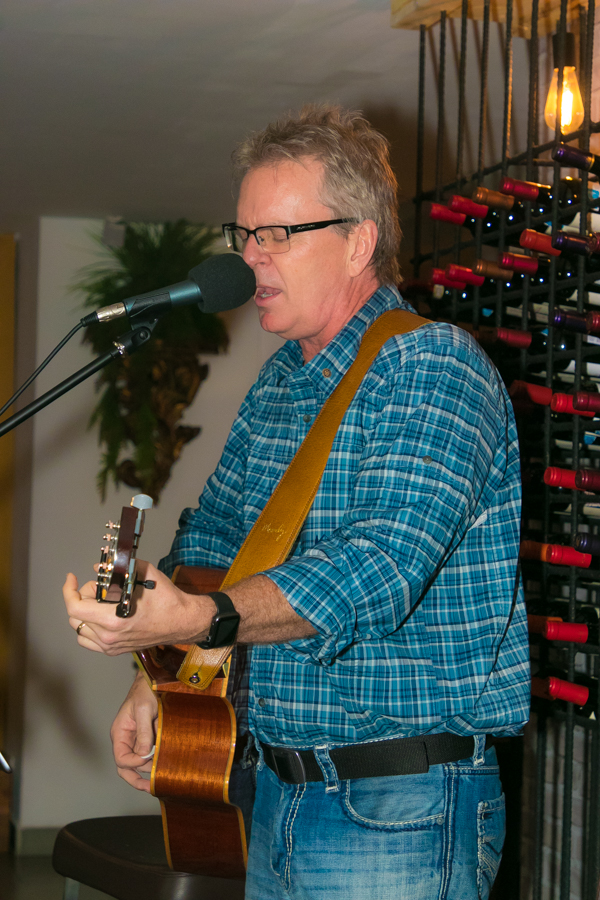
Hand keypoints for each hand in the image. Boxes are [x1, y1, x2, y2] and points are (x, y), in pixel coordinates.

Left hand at [63, 560, 212, 654]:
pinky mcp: (114, 651)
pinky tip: (99, 617)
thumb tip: (96, 568)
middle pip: (75, 616)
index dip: (69, 590)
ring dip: (85, 612)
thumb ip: (118, 569)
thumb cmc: (165, 598)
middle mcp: (108, 636)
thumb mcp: (144, 573)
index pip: (75, 607)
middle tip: (100, 587)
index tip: (72, 578)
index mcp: (113, 619)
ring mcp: (111, 646)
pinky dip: (87, 627)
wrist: (182, 621)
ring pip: (79, 629)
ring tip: (101, 602)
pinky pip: (87, 641)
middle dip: (83, 596)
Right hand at [111, 673, 157, 791]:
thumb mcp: (145, 709)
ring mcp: (136, 740)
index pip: (121, 759)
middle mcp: (126, 740)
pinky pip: (149, 753)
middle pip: (126, 767)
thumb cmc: (146, 691)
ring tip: (164, 772)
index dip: (134, 763)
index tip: (148, 758)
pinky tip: (166, 764)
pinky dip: (156, 760)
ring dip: (150, 768)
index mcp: (120, 733)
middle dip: (137, 779)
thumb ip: (143, 732)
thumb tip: (144, 754)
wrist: (154, 680)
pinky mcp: (148, 738)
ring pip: (139, 762)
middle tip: (152, 787)